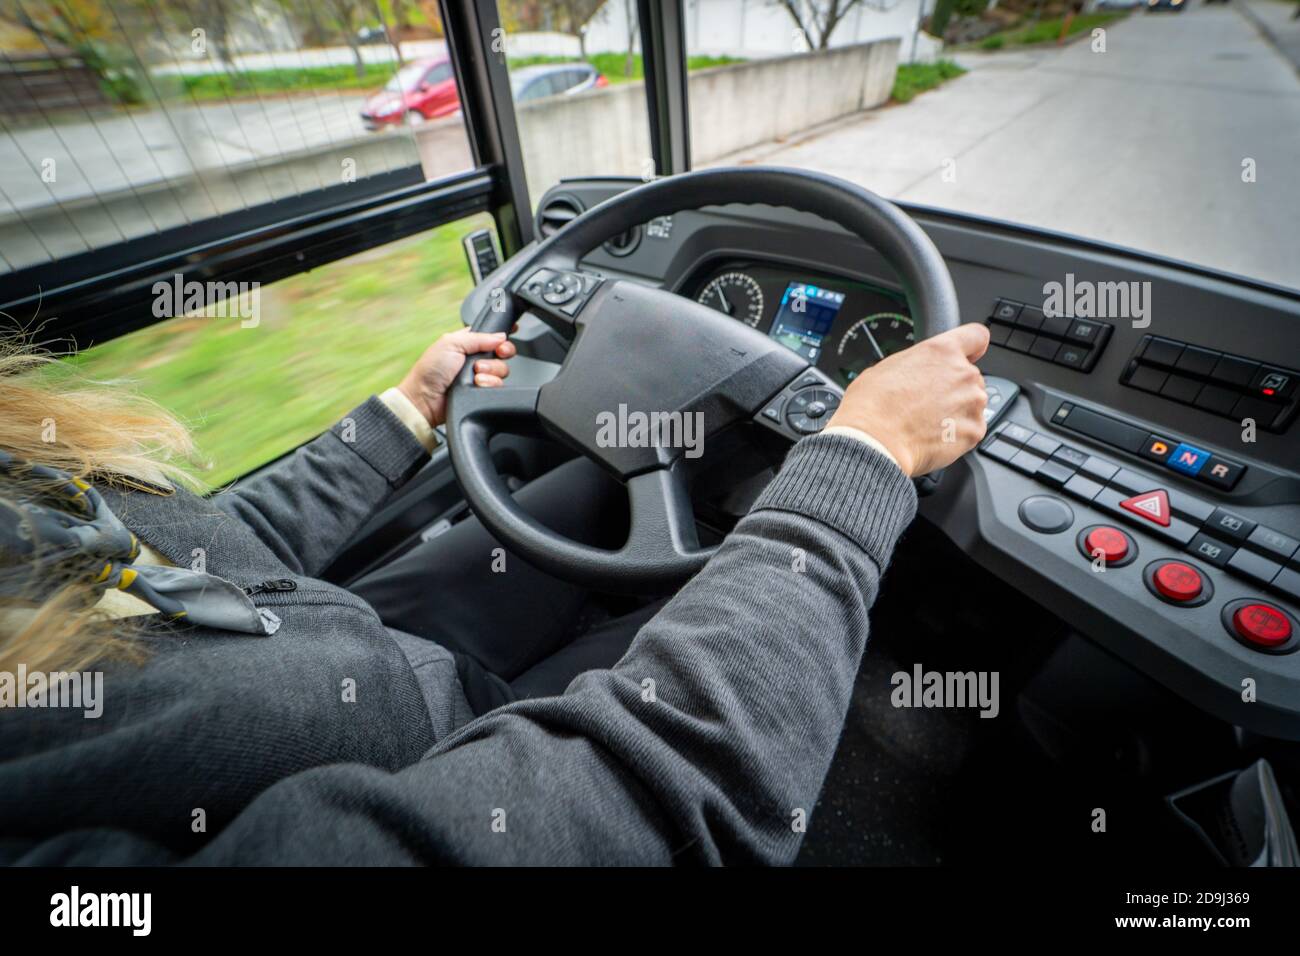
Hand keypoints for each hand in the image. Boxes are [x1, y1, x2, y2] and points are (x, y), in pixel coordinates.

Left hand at [397, 328, 516, 427]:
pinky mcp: (482, 391)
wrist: (425, 399)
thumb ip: (478, 337)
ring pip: (502, 369)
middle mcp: (475, 358)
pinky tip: (477, 384)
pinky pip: (499, 385)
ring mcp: (480, 375)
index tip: (503, 340)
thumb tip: (501, 336)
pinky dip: (490, 383)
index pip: (491, 335)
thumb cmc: (430, 371)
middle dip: (502, 352)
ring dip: (491, 370)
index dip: (501, 336)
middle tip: (495, 354)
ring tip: (475, 375)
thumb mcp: (451, 343)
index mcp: (467, 342)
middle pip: (502, 352)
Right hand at [826, 323, 990, 476]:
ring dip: (957, 411)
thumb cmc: (873, 406)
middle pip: (970, 377)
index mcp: (941, 351)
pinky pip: (972, 429)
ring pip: (972, 404)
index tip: (969, 355)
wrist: (875, 441)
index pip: (976, 336)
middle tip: (928, 402)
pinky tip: (934, 436)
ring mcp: (972, 402)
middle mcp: (963, 373)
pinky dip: (958, 434)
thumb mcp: (886, 367)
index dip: (972, 348)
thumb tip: (913, 373)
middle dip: (953, 388)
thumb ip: (914, 364)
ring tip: (928, 423)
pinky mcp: (974, 430)